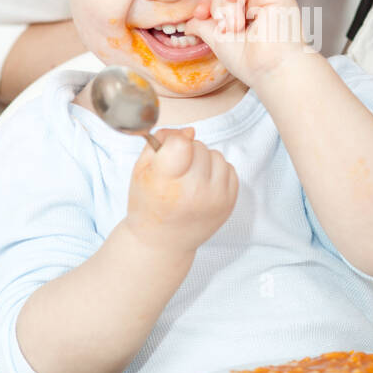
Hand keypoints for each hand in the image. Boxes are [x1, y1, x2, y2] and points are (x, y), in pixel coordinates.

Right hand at [125, 127, 238, 255]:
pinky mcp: (229, 203)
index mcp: (166, 184)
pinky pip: (229, 168)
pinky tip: (202, 185)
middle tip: (176, 172)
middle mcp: (194, 193)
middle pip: (199, 146)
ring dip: (204, 161)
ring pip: (216, 155)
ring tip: (189, 179)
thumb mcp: (142, 169)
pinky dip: (217, 172)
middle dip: (188, 152)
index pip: (181, 144)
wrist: (162, 242)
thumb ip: (161, 141)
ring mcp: (215, 199)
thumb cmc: (148, 203)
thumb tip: (190, 131)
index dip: (174, 142)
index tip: (168, 151)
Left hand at [183, 0, 313, 89]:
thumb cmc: (251, 63)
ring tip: (235, 26)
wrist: (271, 71)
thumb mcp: (218, 41)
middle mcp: (260, 5)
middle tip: (225, 29)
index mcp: (248, 16)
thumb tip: (188, 24)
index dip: (207, 3)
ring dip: (228, 1)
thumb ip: (203, 27)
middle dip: (218, 6)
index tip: (198, 15)